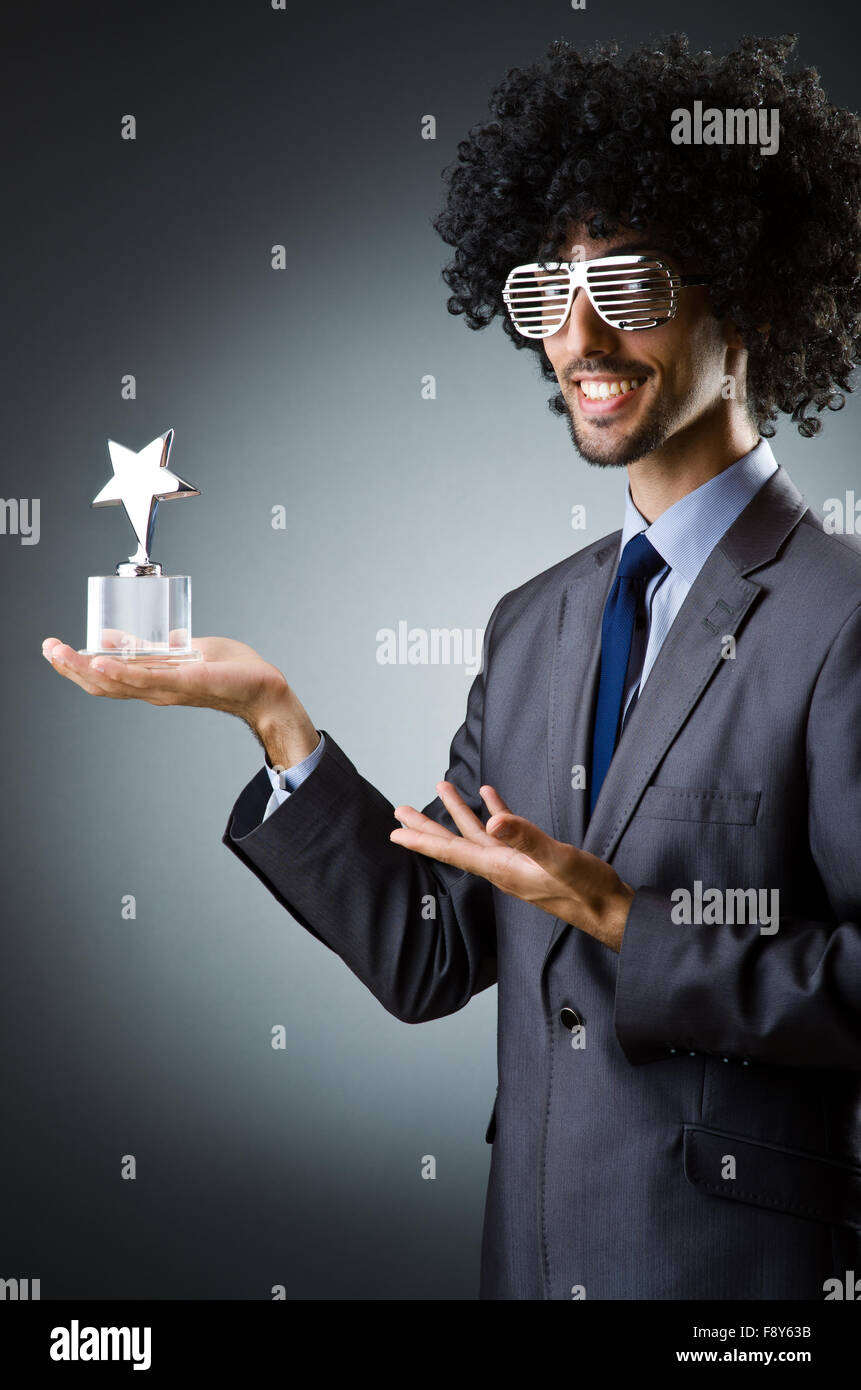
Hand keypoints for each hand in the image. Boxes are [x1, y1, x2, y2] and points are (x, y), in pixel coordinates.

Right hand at [41, 635, 318, 766]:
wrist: (265, 689)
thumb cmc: (233, 673)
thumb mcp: (184, 652)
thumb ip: (154, 648)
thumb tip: (122, 637)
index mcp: (153, 679)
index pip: (106, 676)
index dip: (77, 664)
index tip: (54, 649)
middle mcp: (155, 688)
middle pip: (103, 683)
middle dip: (71, 667)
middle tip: (47, 649)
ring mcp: (169, 687)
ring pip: (117, 682)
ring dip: (86, 668)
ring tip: (61, 654)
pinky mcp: (187, 682)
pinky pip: (148, 678)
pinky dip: (122, 672)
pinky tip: (101, 661)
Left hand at [390, 780, 634, 950]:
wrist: (611, 909)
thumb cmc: (587, 890)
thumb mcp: (558, 859)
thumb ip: (526, 839)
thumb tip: (492, 822)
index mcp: (502, 868)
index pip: (452, 851)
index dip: (422, 840)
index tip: (394, 832)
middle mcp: (502, 867)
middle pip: (455, 844)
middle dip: (426, 827)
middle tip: (399, 811)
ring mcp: (516, 863)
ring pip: (477, 834)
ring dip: (458, 812)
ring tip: (442, 788)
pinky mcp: (532, 858)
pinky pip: (506, 832)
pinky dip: (495, 813)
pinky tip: (491, 799)